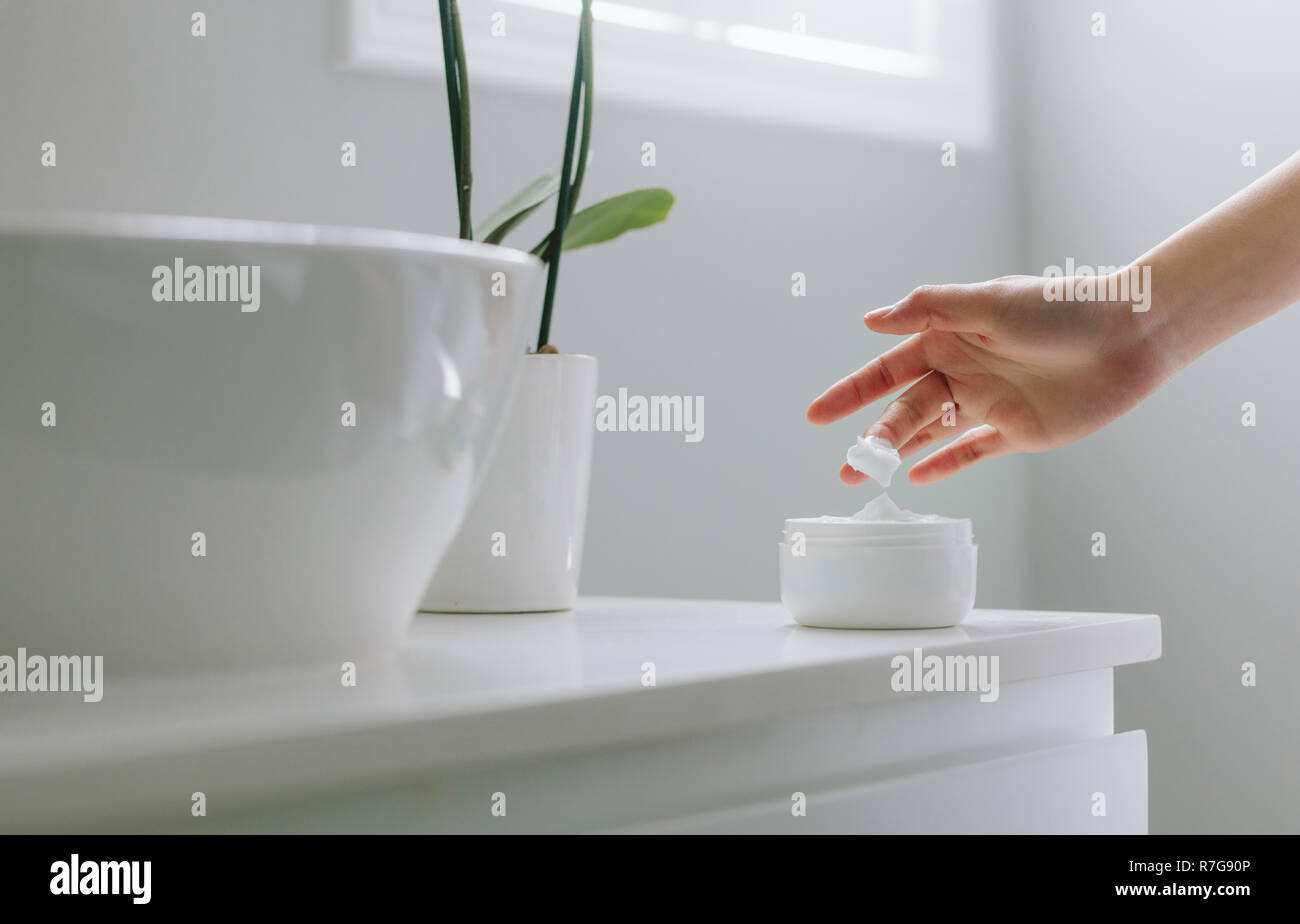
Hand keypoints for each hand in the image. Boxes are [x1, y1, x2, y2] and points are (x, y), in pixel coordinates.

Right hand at [806, 274, 1173, 484]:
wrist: (1130, 335)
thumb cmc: (1062, 308)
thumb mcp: (988, 302)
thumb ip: (929, 311)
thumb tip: (871, 320)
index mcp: (949, 338)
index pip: (887, 369)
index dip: (851, 392)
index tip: (816, 414)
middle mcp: (963, 371)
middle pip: (905, 410)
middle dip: (872, 436)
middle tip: (850, 464)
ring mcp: (988, 402)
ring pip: (930, 434)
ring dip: (898, 454)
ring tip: (864, 475)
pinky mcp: (1018, 430)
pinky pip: (973, 452)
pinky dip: (946, 465)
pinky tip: (918, 479)